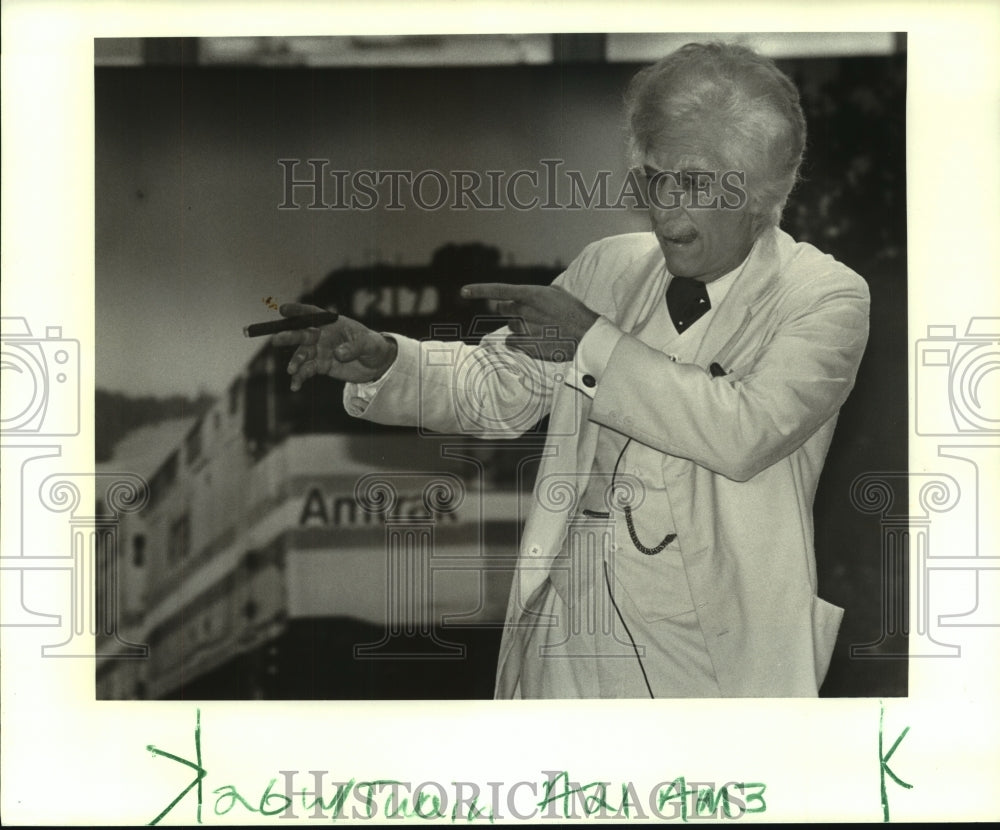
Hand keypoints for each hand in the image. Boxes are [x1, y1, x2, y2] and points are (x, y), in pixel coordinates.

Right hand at [273, 303, 397, 389]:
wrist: (376, 364)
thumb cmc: (372, 346)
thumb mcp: (368, 344)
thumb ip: (354, 347)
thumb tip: (338, 354)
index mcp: (332, 323)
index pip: (312, 314)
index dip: (298, 311)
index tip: (283, 310)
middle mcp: (322, 335)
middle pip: (302, 334)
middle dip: (289, 337)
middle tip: (276, 340)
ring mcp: (319, 351)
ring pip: (303, 354)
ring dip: (296, 361)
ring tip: (292, 370)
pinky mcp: (320, 366)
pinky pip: (307, 371)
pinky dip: (300, 378)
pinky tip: (295, 386)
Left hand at [460, 283, 598, 359]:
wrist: (585, 334)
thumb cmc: (573, 312)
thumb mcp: (555, 293)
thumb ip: (533, 293)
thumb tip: (518, 297)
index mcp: (532, 294)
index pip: (499, 291)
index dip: (479, 290)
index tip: (463, 291)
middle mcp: (525, 310)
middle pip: (503, 310)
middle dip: (510, 312)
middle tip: (528, 316)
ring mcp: (525, 329)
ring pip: (510, 327)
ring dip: (520, 328)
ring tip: (540, 330)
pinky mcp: (526, 345)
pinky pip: (511, 343)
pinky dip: (519, 343)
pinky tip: (535, 341)